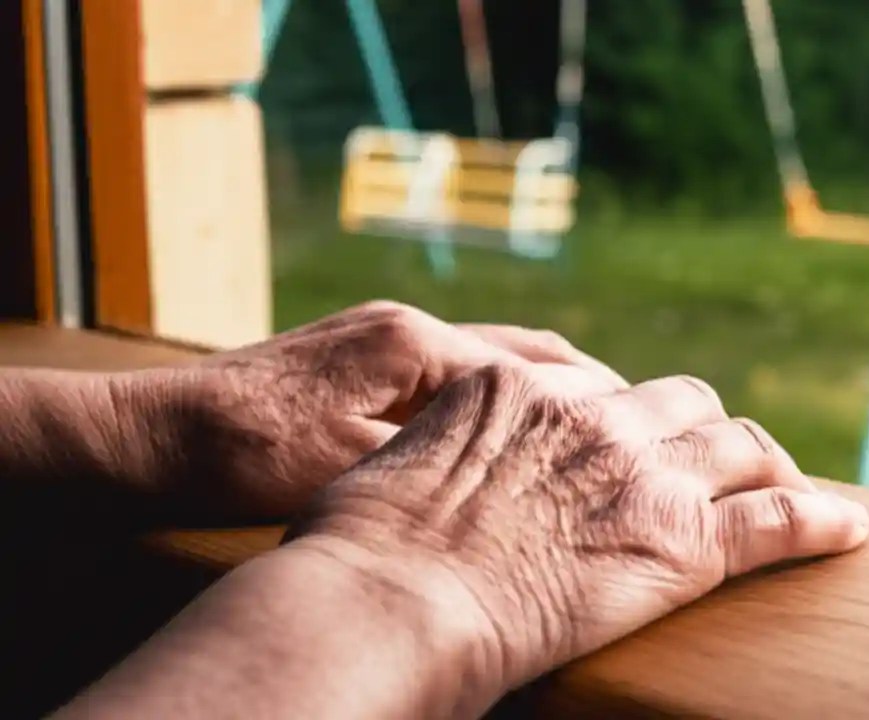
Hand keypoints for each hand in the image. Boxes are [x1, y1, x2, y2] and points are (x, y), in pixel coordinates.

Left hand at [115, 301, 625, 519]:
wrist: (155, 433)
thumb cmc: (247, 454)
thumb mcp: (348, 467)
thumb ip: (439, 455)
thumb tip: (523, 459)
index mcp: (412, 343)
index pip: (531, 373)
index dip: (589, 409)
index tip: (636, 434)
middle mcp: (408, 325)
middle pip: (529, 350)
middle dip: (587, 387)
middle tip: (639, 422)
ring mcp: (386, 335)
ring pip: (498, 353)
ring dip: (550, 386)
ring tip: (598, 424)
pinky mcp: (367, 354)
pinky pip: (461, 366)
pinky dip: (506, 391)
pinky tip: (520, 424)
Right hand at [286, 363, 868, 714]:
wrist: (389, 599)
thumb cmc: (360, 553)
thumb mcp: (386, 472)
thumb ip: (433, 458)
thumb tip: (431, 482)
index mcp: (516, 388)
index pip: (598, 388)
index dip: (625, 417)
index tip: (634, 443)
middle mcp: (589, 414)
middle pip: (679, 402)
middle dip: (700, 428)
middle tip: (714, 461)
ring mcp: (642, 471)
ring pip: (737, 444)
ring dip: (761, 462)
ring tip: (784, 484)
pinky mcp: (683, 540)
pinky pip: (776, 518)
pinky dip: (818, 519)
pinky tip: (849, 528)